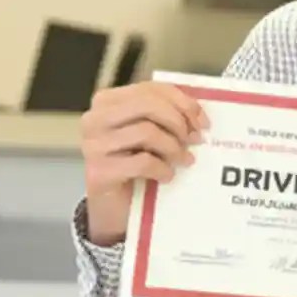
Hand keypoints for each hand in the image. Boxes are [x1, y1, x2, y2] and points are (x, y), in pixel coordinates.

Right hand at [80, 82, 208, 245]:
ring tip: (184, 160)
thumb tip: (197, 114)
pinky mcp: (98, 172)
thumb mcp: (150, 134)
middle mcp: (94, 118)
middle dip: (178, 122)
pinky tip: (167, 176)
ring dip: (173, 148)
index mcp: (107, 101)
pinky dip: (162, 169)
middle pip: (147, 105)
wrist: (113, 207)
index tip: (203, 122)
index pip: (150, 89)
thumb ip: (166, 115)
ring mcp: (93, 145)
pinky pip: (142, 162)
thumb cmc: (134, 164)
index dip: (183, 102)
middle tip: (194, 140)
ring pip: (146, 132)